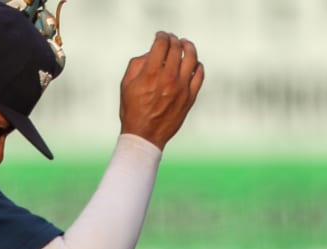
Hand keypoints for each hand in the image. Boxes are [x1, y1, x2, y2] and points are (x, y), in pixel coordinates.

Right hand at [119, 32, 204, 148]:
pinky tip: (193, 63)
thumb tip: (152, 52)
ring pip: (192, 58)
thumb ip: (137, 64)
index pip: (162, 44)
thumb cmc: (132, 109)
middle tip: (171, 39)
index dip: (161, 36)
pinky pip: (200, 74)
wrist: (144, 135)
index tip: (160, 36)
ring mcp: (182, 87)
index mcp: (150, 73)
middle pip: (177, 48)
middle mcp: (168, 78)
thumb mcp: (126, 84)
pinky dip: (197, 65)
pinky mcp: (190, 97)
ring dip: (189, 47)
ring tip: (185, 45)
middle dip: (173, 39)